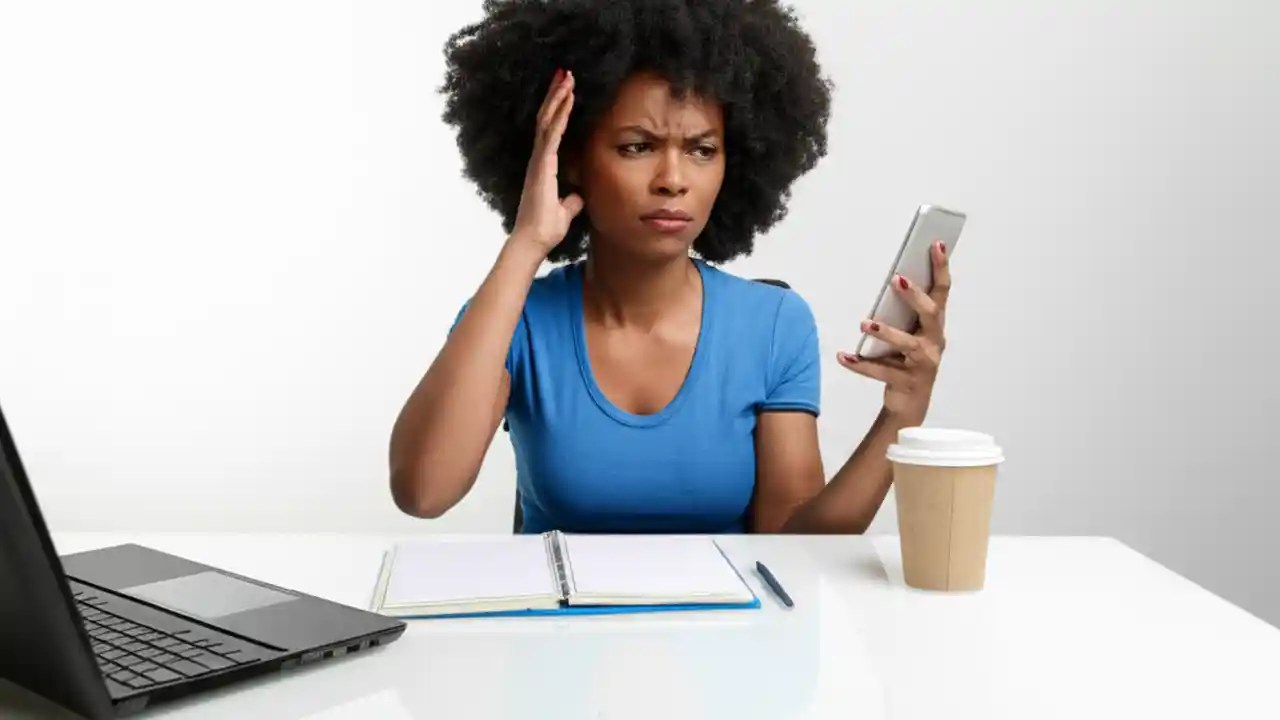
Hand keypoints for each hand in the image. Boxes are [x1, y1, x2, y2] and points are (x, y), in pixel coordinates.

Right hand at [510, 69, 584, 253]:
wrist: (533, 240)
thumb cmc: (545, 228)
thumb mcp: (566, 211)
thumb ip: (571, 200)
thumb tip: (578, 195)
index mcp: (543, 166)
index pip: (551, 130)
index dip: (558, 109)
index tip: (566, 91)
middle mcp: (539, 159)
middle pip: (547, 119)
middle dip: (555, 94)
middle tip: (564, 72)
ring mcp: (539, 161)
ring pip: (548, 120)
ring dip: (558, 97)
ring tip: (567, 76)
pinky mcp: (542, 166)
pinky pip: (552, 134)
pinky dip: (560, 115)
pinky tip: (568, 99)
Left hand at [838, 239, 951, 423]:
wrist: (909, 403)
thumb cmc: (907, 360)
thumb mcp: (908, 333)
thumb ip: (903, 311)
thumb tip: (892, 279)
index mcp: (935, 325)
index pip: (942, 292)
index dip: (941, 268)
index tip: (936, 244)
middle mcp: (934, 342)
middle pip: (930, 314)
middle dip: (914, 296)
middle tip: (895, 279)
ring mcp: (923, 364)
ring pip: (907, 345)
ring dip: (886, 332)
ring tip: (864, 324)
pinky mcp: (907, 382)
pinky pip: (882, 372)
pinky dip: (861, 364)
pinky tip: (843, 357)